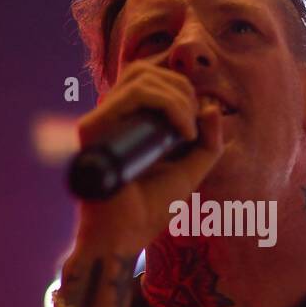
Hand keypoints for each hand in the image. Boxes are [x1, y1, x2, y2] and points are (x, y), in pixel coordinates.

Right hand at [72, 61, 224, 253]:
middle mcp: (110, 116)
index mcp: (126, 120)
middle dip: (182, 90)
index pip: (149, 77)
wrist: (127, 235)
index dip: (180, 88)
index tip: (197, 125)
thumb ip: (208, 142)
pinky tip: (182, 133)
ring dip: (177, 98)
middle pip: (144, 70)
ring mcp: (100, 120)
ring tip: (188, 132)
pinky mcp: (93, 128)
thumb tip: (212, 106)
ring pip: (140, 77)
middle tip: (194, 128)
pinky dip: (167, 105)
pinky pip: (134, 95)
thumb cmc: (152, 208)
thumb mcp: (192, 170)